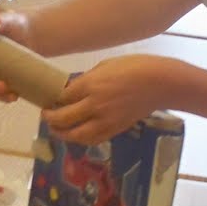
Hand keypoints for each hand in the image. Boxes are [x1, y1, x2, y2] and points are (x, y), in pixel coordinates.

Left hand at [42, 55, 171, 144]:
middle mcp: (94, 105)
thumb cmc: (134, 66)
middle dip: (50, 119)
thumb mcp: (105, 66)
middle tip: (46, 116)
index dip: (52, 100)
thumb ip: (87, 79)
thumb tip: (74, 89)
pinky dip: (81, 139)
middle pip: (63, 119)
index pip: (62, 97)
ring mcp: (105, 120)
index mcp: (90, 85)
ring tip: (57, 130)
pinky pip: (93, 139)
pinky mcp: (115, 129)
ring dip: (62, 134)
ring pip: (76, 135)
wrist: (160, 83)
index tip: (49, 99)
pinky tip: (77, 135)